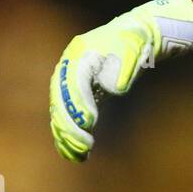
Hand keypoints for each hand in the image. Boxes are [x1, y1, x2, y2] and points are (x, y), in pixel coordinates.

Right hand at [49, 0, 192, 161]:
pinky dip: (68, 136)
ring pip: (59, 113)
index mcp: (79, 54)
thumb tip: (113, 89)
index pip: (73, 83)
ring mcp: (68, 81)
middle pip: (61, 100)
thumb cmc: (133, 42)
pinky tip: (75, 154)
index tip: (88, 123)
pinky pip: (65, 117)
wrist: (132, 35)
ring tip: (79, 155)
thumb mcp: (131, 50)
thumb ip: (122, 68)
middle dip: (70, 125)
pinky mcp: (74, 94)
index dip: (78, 104)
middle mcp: (67, 68)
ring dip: (67, 136)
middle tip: (83, 146)